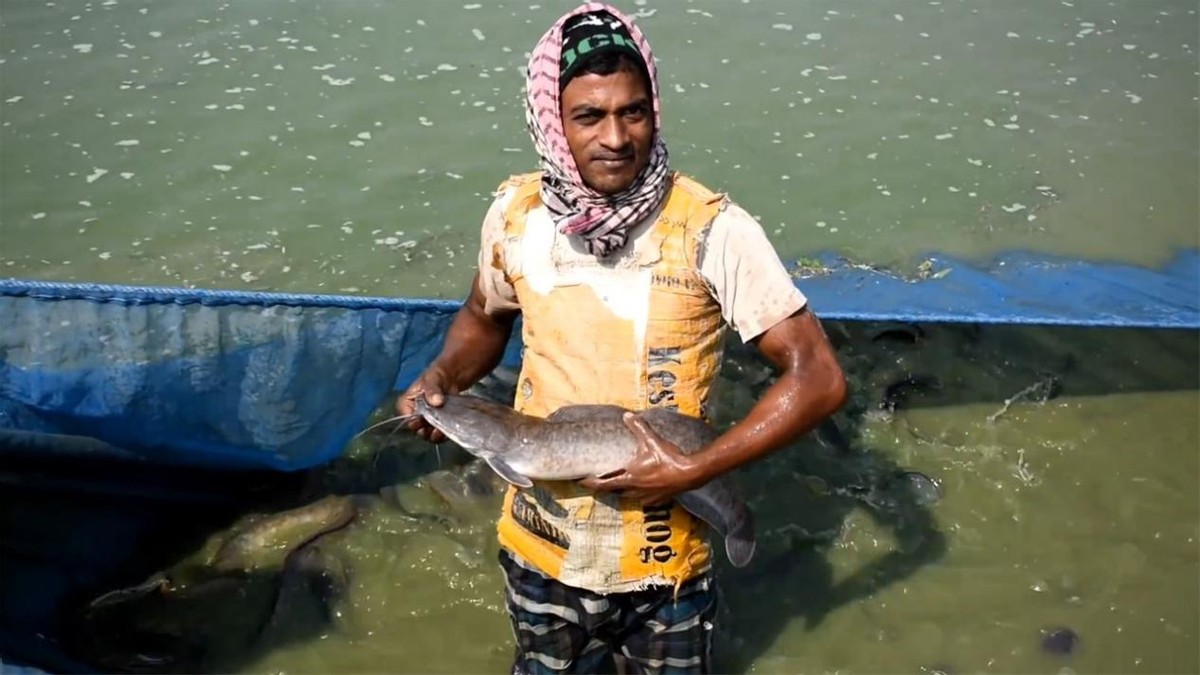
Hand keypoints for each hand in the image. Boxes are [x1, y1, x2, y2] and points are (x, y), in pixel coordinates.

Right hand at [396, 367, 455, 442]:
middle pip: (416, 428)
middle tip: (436, 426)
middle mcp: (413, 414)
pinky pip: (436, 435)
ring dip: (435, 434)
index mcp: (407, 402)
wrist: (451, 379)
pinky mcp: (435, 426)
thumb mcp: (433, 379)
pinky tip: (448, 429)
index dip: (414, 420)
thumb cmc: (437, 376)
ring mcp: (425, 422)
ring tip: (442, 429)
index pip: (405, 416)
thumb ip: (433, 390)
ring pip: (426, 434)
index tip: (424, 419)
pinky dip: (442, 435)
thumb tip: (437, 401)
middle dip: (426, 429)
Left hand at [578, 412, 705, 505]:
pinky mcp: (657, 500)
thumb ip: (639, 428)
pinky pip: (642, 499)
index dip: (590, 483)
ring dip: (622, 491)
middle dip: (606, 486)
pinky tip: (642, 488)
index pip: (603, 484)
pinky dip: (638, 494)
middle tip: (599, 480)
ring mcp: (646, 497)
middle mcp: (635, 490)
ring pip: (628, 496)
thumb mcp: (652, 441)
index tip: (580, 481)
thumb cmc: (669, 458)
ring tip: (619, 483)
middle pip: (614, 492)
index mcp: (630, 477)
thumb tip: (627, 415)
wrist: (690, 474)